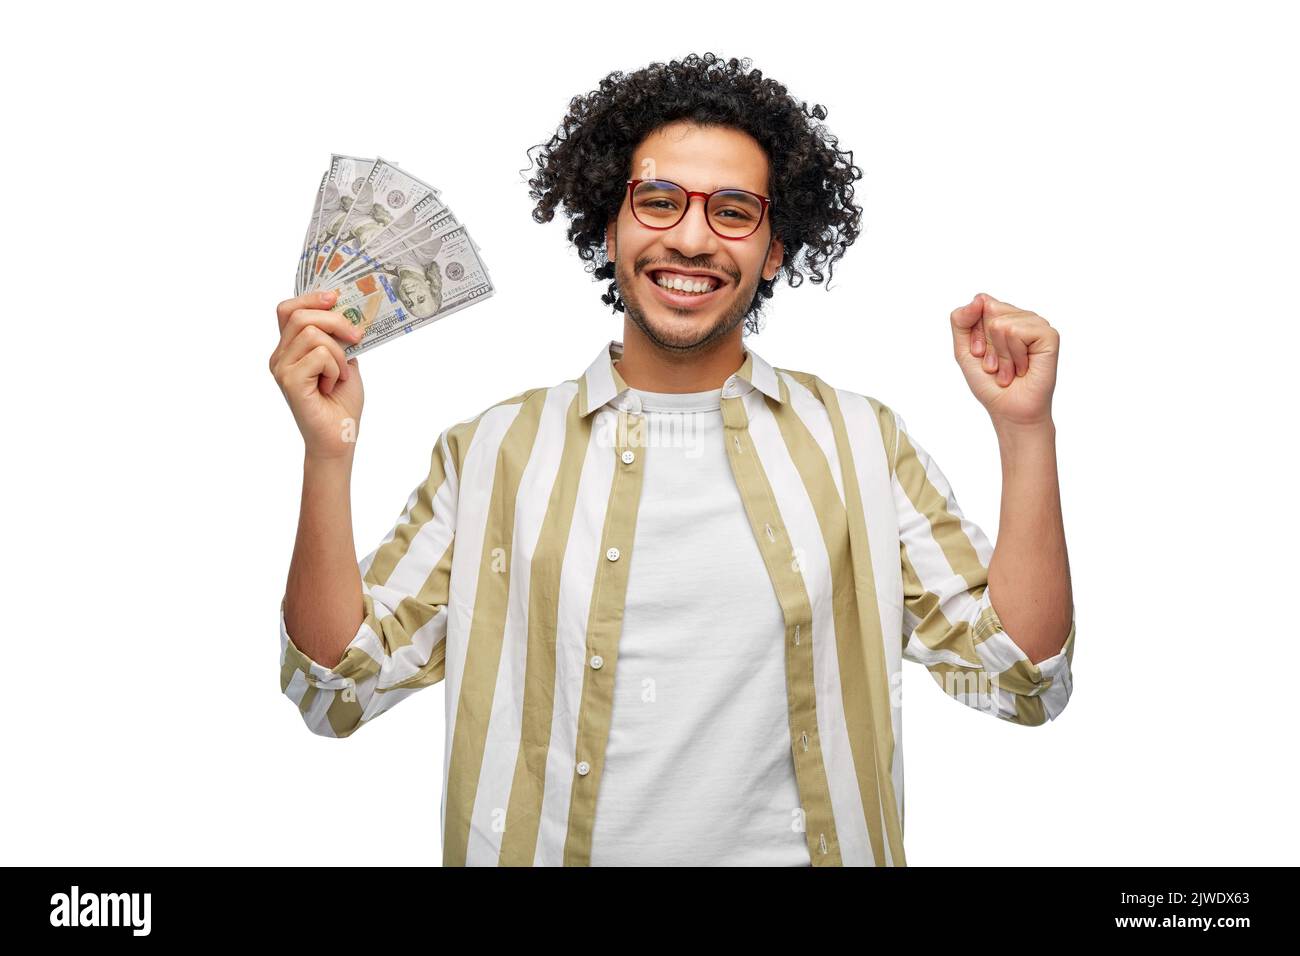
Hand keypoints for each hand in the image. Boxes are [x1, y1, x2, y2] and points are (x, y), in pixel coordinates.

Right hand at [269, 289, 364, 459]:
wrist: (340, 437)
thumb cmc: (341, 402)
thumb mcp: (344, 360)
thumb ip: (337, 337)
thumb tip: (345, 310)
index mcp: (289, 349)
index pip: (288, 310)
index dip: (311, 298)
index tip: (336, 297)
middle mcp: (279, 356)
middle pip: (301, 316)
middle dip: (335, 321)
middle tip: (356, 338)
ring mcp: (281, 368)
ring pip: (313, 335)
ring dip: (339, 354)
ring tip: (340, 375)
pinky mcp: (289, 381)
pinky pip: (320, 356)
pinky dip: (336, 369)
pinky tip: (332, 386)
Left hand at [950, 292, 1058, 427]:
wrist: (1009, 409)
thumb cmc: (989, 383)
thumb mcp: (963, 350)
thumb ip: (961, 321)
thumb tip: (978, 299)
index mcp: (1003, 316)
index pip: (979, 303)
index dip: (974, 334)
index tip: (981, 355)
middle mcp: (1021, 316)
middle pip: (989, 311)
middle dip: (987, 344)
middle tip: (997, 365)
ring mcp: (1037, 324)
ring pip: (1002, 323)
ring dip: (1001, 355)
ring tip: (1009, 369)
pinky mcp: (1049, 335)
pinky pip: (1017, 332)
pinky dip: (1014, 356)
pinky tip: (1023, 368)